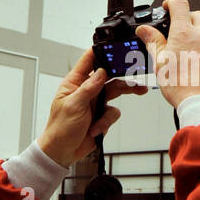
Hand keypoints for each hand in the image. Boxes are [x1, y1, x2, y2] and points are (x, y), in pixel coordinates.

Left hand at [37, 48, 145, 166]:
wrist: (63, 152)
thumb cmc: (60, 128)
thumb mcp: (73, 106)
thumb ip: (88, 88)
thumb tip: (101, 72)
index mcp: (74, 83)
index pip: (88, 61)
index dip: (101, 52)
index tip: (115, 47)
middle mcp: (86, 90)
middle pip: (109, 75)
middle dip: (124, 73)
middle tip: (138, 70)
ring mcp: (95, 102)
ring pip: (117, 92)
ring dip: (125, 94)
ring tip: (140, 91)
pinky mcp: (102, 115)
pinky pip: (113, 113)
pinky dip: (107, 122)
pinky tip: (95, 128)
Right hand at [136, 0, 199, 108]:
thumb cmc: (183, 87)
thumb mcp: (160, 62)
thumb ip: (153, 42)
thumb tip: (145, 31)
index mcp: (185, 33)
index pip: (179, 4)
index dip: (171, 1)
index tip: (167, 6)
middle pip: (197, 15)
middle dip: (186, 17)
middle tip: (176, 28)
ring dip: (197, 35)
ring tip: (186, 52)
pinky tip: (198, 63)